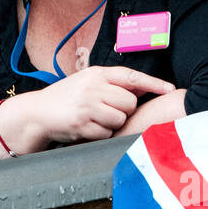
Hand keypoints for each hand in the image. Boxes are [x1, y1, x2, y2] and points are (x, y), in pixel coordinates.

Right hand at [31, 66, 176, 142]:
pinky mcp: (81, 124)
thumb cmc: (66, 98)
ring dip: (112, 124)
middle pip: (129, 102)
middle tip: (108, 111)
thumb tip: (142, 87)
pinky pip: (106, 134)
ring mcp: (86, 105)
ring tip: (95, 119)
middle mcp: (92, 87)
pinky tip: (87, 128)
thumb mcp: (87, 82)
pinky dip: (100, 135)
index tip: (169, 89)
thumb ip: (111, 83)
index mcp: (96, 73)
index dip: (153, 83)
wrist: (37, 113)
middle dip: (124, 111)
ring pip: (120, 119)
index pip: (131, 76)